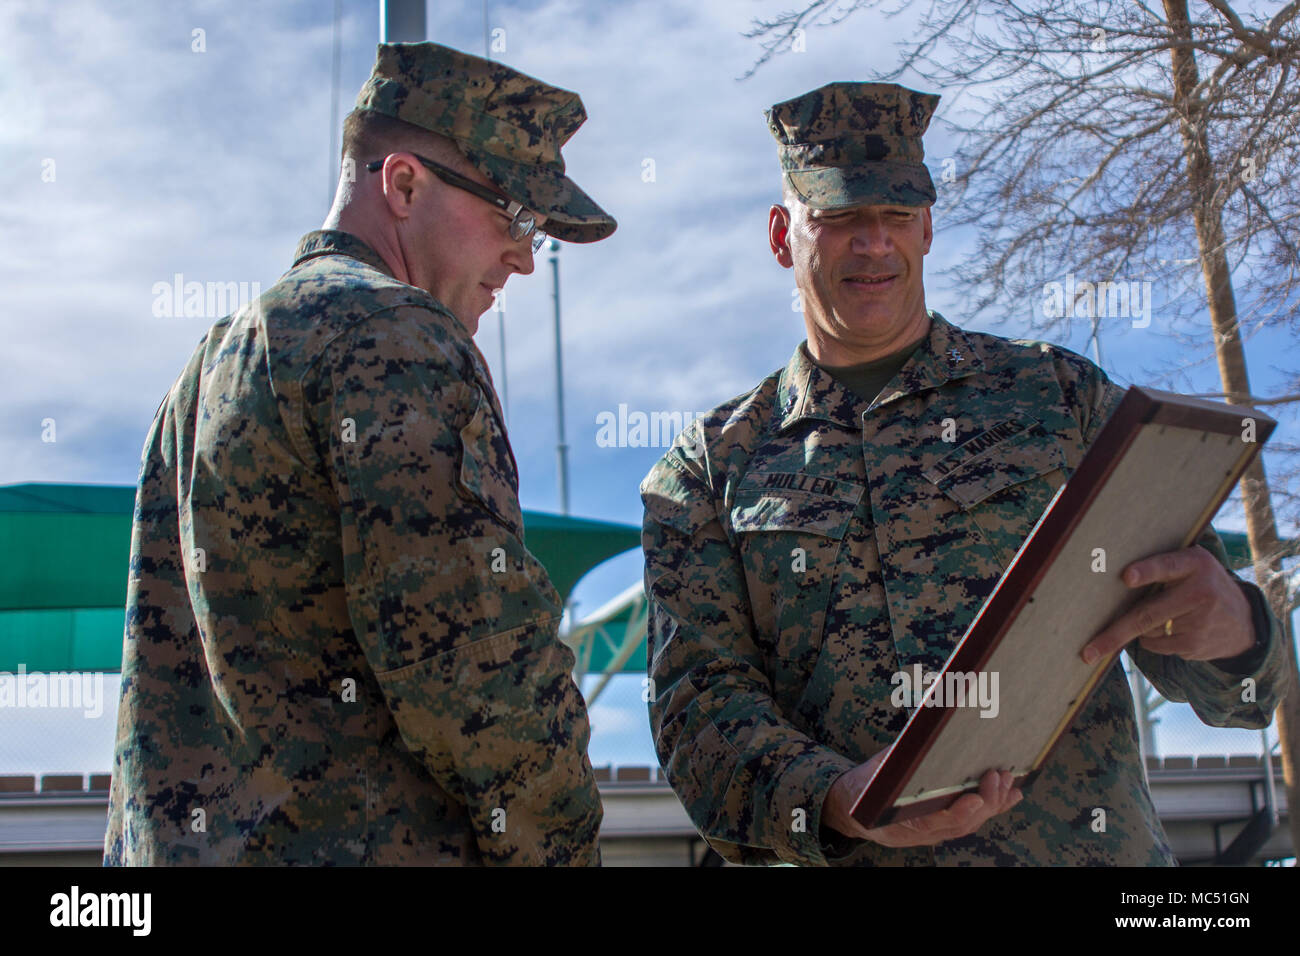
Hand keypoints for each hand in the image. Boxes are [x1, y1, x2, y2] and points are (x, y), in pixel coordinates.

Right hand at [822, 750, 1022, 847]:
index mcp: (902, 823)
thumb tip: (919, 737)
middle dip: (985, 800)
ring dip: (994, 802)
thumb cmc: (864, 788)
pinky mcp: (944, 824)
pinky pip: (973, 819)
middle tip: (997, 776)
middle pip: (963, 823)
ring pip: (972, 822)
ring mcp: (936, 830)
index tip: (974, 798)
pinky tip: (1012, 794)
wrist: (854, 810)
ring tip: (1008, 780)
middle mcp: (923, 831)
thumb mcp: (874, 773)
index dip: (959, 812)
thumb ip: (896, 761)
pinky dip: (994, 806)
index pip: (937, 822)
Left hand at [1080, 545, 1254, 664]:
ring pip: (1147, 630)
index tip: (1126, 576)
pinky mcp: (1195, 644)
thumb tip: (1112, 577)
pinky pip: (1156, 645)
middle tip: (1087, 651)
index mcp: (1194, 564)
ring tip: (1167, 615)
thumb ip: (1164, 566)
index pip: (1167, 566)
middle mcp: (1199, 592)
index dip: (1147, 571)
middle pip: (1146, 614)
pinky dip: (1154, 640)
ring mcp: (1199, 621)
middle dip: (1114, 634)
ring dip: (1142, 628)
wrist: (1244, 621)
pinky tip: (1175, 628)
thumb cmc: (1201, 585)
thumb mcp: (1192, 566)